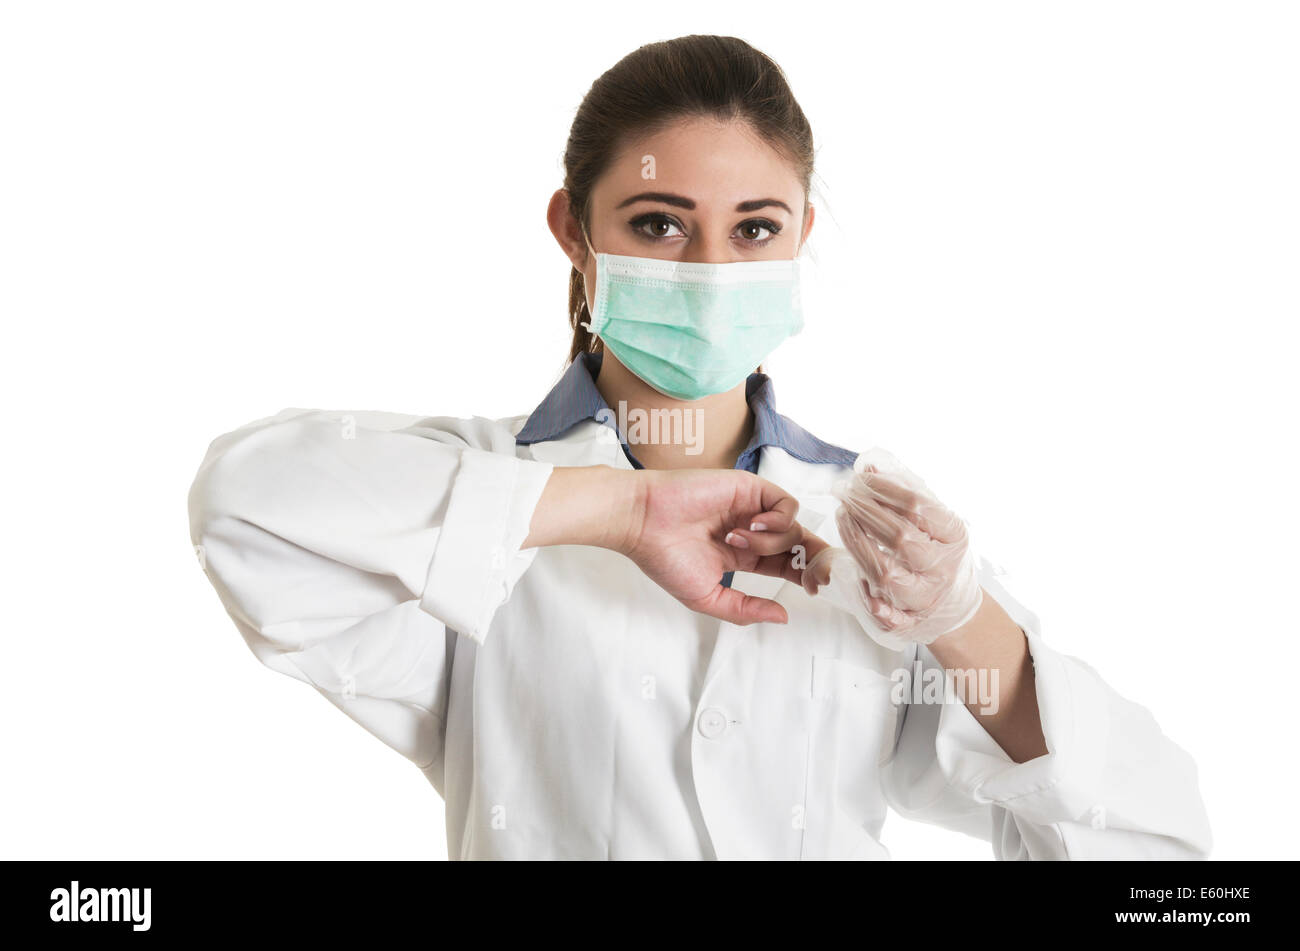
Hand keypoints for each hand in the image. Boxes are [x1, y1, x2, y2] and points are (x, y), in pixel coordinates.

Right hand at [621, 468, 828, 625]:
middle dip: (814, 560)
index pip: (788, 564)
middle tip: (818, 576)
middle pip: (801, 543)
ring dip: (772, 542)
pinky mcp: (751, 488)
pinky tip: (752, 526)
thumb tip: (783, 616)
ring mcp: (753, 508)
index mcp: (745, 556)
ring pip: (793, 527)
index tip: (817, 589)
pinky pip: (785, 505)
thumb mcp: (707, 597)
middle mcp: (753, 532)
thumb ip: (745, 609)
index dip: (807, 575)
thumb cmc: (664, 558)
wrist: (643, 522)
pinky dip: (778, 520)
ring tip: (737, 542)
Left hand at [803, 448, 981, 644]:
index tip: (862, 478)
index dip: (885, 490)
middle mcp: (942, 568)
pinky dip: (869, 598)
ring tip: (842, 518)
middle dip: (866, 512)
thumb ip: (907, 495)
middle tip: (845, 496)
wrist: (955, 605)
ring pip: (886, 573)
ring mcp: (926, 598)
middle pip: (899, 537)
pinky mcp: (910, 622)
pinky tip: (854, 578)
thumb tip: (870, 469)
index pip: (918, 508)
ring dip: (856, 543)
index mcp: (954, 538)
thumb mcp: (936, 522)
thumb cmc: (939, 553)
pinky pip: (888, 615)